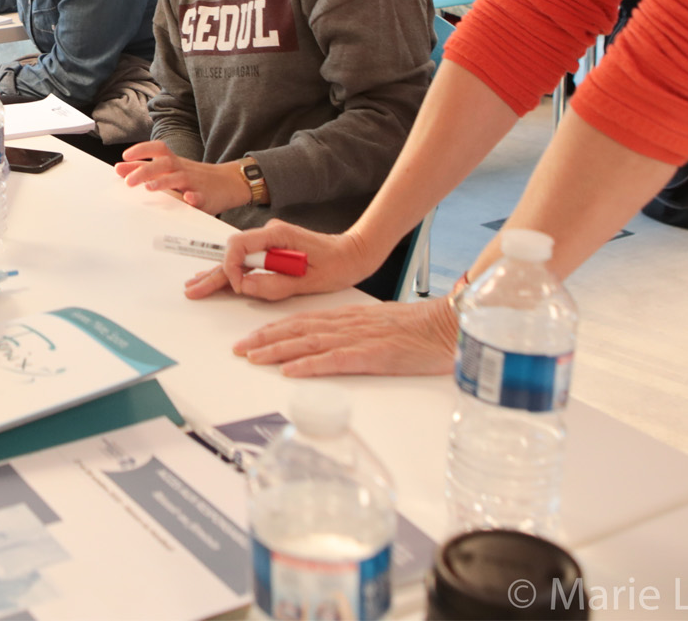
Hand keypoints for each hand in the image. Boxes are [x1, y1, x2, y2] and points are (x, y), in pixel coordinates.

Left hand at [115, 140, 250, 214]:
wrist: (229, 183)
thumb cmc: (193, 176)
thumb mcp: (168, 169)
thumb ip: (143, 168)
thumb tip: (119, 167)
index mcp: (172, 162)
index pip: (156, 149)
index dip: (141, 150)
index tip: (125, 156)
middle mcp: (181, 169)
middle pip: (163, 163)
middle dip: (145, 171)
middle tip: (129, 181)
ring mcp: (194, 182)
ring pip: (179, 178)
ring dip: (164, 182)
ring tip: (150, 187)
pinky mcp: (206, 197)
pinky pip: (200, 196)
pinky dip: (194, 197)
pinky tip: (188, 199)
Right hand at [184, 220, 381, 301]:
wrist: (354, 253)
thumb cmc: (338, 264)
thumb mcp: (308, 281)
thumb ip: (274, 284)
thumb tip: (244, 286)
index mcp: (277, 235)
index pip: (239, 246)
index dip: (232, 268)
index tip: (237, 287)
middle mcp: (269, 234)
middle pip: (233, 253)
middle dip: (213, 273)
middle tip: (193, 290)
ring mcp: (270, 241)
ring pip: (237, 257)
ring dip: (218, 273)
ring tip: (196, 286)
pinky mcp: (272, 249)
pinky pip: (247, 260)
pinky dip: (232, 271)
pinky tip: (216, 278)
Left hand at [231, 297, 459, 377]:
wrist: (448, 325)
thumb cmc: (419, 329)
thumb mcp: (379, 324)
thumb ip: (354, 331)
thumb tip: (332, 344)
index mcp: (348, 317)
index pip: (302, 321)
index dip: (273, 328)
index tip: (251, 336)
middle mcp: (347, 324)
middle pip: (298, 329)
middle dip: (265, 338)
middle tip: (239, 348)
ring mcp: (359, 339)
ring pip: (309, 343)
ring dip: (278, 351)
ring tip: (253, 357)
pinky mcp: (373, 356)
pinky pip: (335, 360)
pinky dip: (310, 365)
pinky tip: (291, 370)